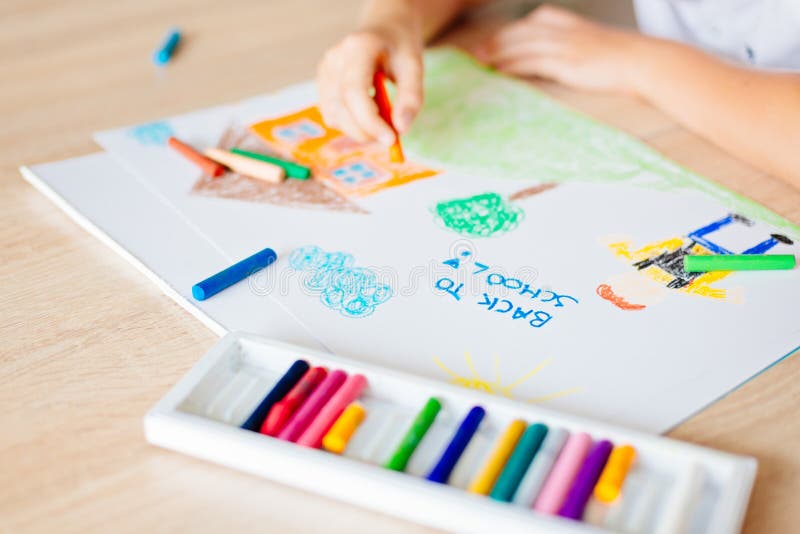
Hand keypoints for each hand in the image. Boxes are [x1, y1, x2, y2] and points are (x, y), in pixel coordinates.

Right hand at [316, 27, 422, 145]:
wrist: (384, 32)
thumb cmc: (400, 49)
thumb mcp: (414, 68)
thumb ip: (411, 98)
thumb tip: (401, 129)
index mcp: (358, 48)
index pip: (354, 91)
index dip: (369, 121)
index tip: (391, 139)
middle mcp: (334, 59)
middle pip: (341, 108)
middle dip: (366, 131)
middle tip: (391, 138)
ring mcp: (324, 72)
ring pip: (334, 117)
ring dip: (359, 130)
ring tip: (382, 118)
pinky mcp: (322, 84)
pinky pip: (332, 116)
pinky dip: (351, 124)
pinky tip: (368, 112)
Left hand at [473, 4, 644, 93]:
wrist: (641, 61)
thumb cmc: (615, 57)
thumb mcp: (586, 42)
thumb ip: (563, 43)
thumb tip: (542, 58)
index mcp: (562, 20)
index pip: (525, 25)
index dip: (503, 36)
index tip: (487, 46)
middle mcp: (559, 28)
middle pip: (516, 33)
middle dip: (493, 43)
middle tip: (474, 53)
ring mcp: (561, 44)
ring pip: (519, 46)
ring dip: (496, 54)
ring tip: (479, 63)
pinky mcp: (564, 62)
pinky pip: (530, 62)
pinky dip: (511, 66)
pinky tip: (498, 71)